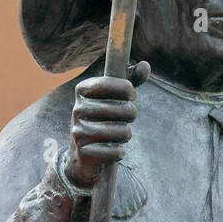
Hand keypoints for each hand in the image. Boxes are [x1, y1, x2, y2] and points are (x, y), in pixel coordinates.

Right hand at [64, 61, 148, 188]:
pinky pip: (115, 151)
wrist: (83, 156)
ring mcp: (78, 131)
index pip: (110, 83)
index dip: (126, 89)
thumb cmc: (103, 120)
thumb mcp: (115, 97)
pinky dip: (119, 152)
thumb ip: (130, 80)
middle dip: (131, 114)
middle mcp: (77, 109)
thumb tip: (145, 65)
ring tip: (118, 134)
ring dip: (125, 134)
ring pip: (121, 131)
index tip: (130, 94)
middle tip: (125, 118)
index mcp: (82, 90)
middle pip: (122, 108)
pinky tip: (112, 150)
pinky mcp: (83, 153)